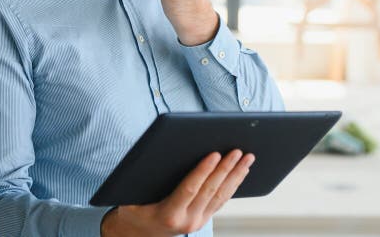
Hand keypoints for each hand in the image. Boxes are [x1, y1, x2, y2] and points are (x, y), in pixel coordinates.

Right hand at [100, 149, 254, 236]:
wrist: (135, 234)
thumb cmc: (132, 209)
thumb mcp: (131, 195)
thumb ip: (144, 177)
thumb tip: (160, 153)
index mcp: (168, 214)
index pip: (190, 189)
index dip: (203, 171)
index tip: (215, 154)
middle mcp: (186, 221)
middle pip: (211, 191)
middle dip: (226, 169)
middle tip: (238, 151)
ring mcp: (197, 222)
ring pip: (221, 196)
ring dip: (236, 175)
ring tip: (247, 158)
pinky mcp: (203, 220)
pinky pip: (221, 200)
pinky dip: (233, 185)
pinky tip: (241, 172)